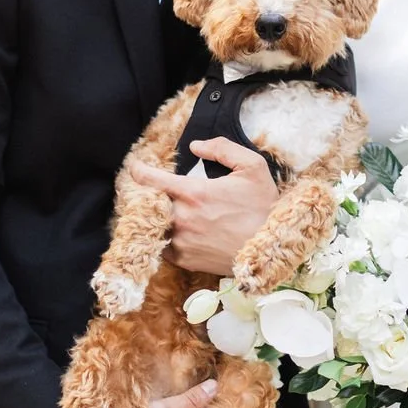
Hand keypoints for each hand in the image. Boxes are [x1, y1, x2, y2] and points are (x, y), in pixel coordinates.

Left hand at [129, 138, 277, 274]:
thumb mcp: (252, 167)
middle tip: (154, 191)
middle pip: (147, 203)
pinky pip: (163, 246)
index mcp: (193, 192)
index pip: (148, 178)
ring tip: (164, 212)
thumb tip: (195, 147)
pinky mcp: (184, 260)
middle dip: (148, 195)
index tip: (137, 168)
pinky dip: (166, 237)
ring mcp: (180, 241)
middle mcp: (181, 217)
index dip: (138, 170)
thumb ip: (222, 148)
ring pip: (154, 225)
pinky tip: (178, 231)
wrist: (270, 249)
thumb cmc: (263, 207)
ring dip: (155, 217)